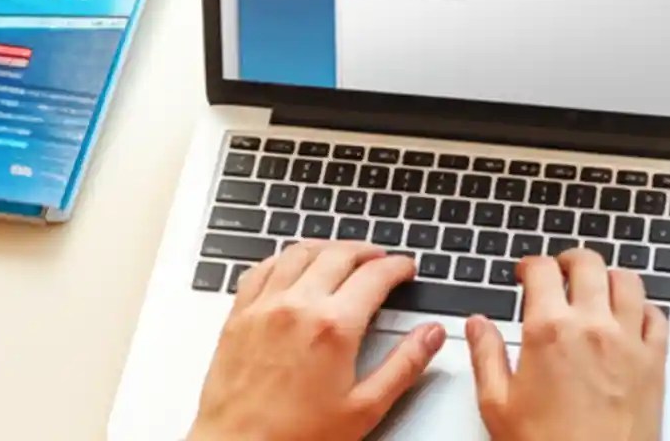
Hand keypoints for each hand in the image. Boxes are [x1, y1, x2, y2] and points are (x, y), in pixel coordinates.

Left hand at [189, 241, 446, 440]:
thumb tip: (430, 335)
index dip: (397, 266)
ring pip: (300, 252)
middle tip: (380, 259)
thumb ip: (404, 365)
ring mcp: (264, 307)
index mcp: (333, 327)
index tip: (405, 269)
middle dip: (367, 251)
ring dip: (327, 247)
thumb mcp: (364, 407)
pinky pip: (262, 268)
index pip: (375, 275)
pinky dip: (284, 258)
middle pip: (339, 254)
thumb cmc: (295, 437)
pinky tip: (292, 265)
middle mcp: (297, 306)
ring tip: (342, 254)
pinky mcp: (239, 315)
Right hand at [466, 249, 668, 440]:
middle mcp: (592, 327)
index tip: (526, 273)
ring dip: (609, 276)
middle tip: (560, 269)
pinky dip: (644, 308)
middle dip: (569, 260)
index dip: (529, 264)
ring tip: (597, 286)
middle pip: (588, 263)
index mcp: (548, 331)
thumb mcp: (497, 405)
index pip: (541, 270)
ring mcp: (628, 341)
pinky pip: (657, 316)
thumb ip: (485, 356)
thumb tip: (477, 325)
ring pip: (627, 281)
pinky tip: (631, 316)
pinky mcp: (654, 362)